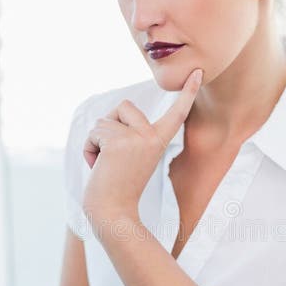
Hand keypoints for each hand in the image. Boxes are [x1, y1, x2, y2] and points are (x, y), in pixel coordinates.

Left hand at [82, 68, 202, 230]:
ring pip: (104, 121)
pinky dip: (89, 149)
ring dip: (96, 142)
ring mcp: (136, 138)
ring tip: (105, 165)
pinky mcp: (118, 142)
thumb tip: (105, 122)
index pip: (175, 113)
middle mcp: (151, 136)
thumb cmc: (118, 189)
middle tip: (112, 156)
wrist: (113, 213)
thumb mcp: (130, 157)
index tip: (197, 72)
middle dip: (109, 125)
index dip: (187, 92)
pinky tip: (98, 166)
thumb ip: (127, 136)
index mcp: (158, 141)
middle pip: (123, 106)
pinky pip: (94, 133)